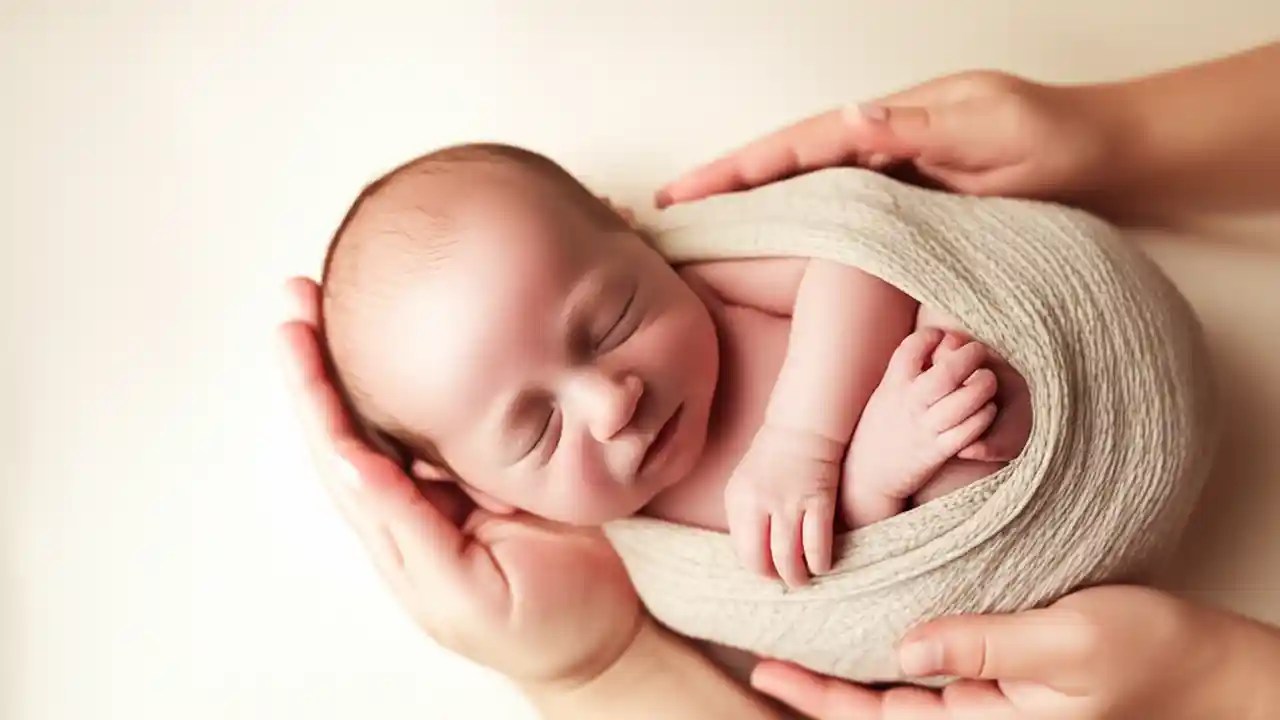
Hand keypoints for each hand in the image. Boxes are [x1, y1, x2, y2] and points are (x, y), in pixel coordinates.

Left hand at [276, 277, 642, 687]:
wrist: (610, 638)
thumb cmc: (544, 626)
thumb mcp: (468, 589)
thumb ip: (409, 528)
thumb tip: (353, 464)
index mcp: (401, 529)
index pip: (341, 446)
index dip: (313, 388)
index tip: (294, 327)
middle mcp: (418, 499)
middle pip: (355, 417)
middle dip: (323, 356)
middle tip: (302, 291)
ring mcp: (456, 483)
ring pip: (395, 410)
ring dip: (363, 357)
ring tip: (338, 300)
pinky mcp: (498, 470)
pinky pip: (450, 415)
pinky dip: (426, 374)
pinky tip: (419, 340)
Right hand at [656, 71, 1119, 206]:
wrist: (1098, 154)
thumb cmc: (1049, 135)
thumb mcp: (986, 126)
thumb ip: (916, 125)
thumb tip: (848, 116)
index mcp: (887, 122)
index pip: (795, 146)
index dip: (738, 170)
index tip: (686, 191)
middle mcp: (879, 143)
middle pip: (785, 166)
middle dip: (726, 186)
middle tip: (668, 212)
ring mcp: (891, 173)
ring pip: (806, 190)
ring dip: (754, 207)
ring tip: (702, 230)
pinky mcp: (909, 202)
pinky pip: (840, 212)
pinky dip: (799, 224)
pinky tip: (776, 244)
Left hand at [725, 423, 844, 587]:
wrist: (802, 429)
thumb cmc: (772, 461)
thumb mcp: (744, 486)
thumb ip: (746, 519)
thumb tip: (755, 557)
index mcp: (738, 500)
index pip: (743, 552)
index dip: (757, 568)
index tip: (768, 571)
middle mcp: (759, 503)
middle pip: (762, 560)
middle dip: (775, 576)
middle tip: (785, 580)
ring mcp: (789, 503)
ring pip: (790, 558)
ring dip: (798, 576)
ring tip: (803, 578)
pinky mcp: (818, 502)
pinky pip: (817, 545)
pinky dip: (819, 562)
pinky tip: (822, 565)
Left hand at [750, 584, 1279, 719]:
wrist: (1210, 666)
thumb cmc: (1152, 652)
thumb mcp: (1068, 641)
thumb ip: (985, 646)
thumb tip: (904, 651)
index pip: (884, 717)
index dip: (820, 696)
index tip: (766, 670)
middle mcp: (986, 719)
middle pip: (882, 710)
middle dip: (820, 688)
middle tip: (762, 658)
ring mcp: (996, 702)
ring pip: (905, 693)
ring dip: (853, 672)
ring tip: (801, 648)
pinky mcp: (1009, 678)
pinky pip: (941, 671)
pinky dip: (899, 656)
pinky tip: (874, 636)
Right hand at [843, 329, 996, 526]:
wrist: (865, 475)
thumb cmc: (879, 428)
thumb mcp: (884, 394)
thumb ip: (905, 371)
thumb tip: (935, 342)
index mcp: (892, 385)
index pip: (912, 348)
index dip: (931, 336)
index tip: (941, 335)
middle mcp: (909, 403)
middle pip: (947, 373)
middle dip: (970, 356)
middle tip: (978, 351)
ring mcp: (924, 428)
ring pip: (964, 401)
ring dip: (983, 385)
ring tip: (987, 379)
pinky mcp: (937, 452)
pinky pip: (968, 431)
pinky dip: (983, 416)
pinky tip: (986, 409)